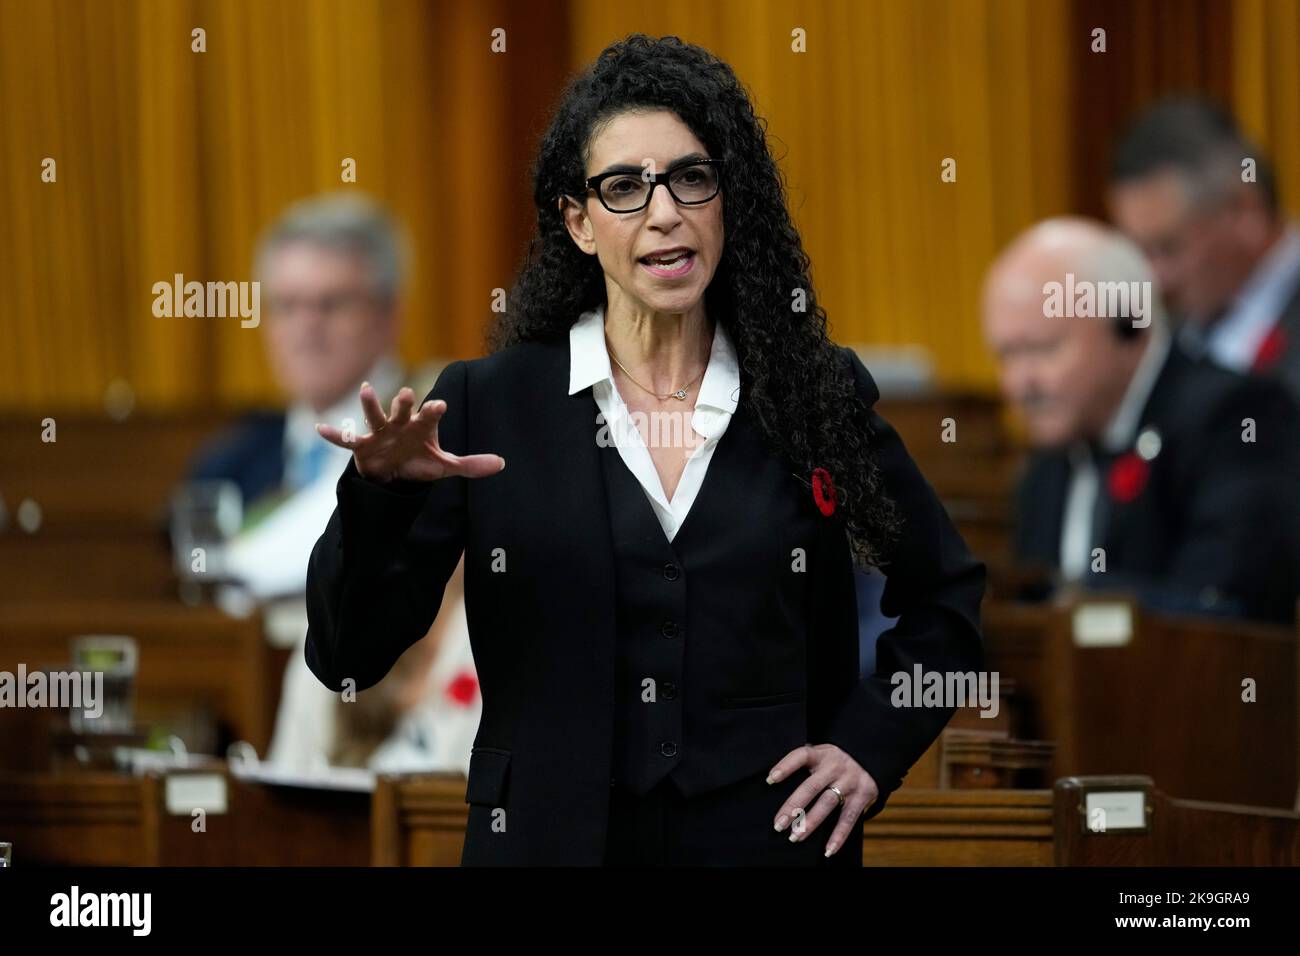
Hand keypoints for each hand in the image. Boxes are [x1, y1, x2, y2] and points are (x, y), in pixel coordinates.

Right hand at [314, 381, 504, 483]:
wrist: (393, 474)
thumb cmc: (418, 461)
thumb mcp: (444, 467)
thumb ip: (470, 465)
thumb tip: (502, 464)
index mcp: (421, 427)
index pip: (429, 417)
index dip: (433, 411)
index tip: (441, 405)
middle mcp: (399, 425)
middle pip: (401, 412)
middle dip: (402, 403)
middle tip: (405, 393)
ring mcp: (379, 433)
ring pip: (374, 417)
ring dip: (370, 406)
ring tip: (365, 390)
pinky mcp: (362, 446)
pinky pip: (346, 440)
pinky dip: (335, 435)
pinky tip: (319, 428)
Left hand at [768, 743, 877, 856]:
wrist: (870, 758)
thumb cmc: (835, 760)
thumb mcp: (822, 754)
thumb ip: (804, 764)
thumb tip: (774, 779)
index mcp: (821, 754)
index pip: (801, 756)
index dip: (786, 766)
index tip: (770, 780)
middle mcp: (834, 767)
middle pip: (810, 786)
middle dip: (793, 806)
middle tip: (778, 824)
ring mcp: (849, 782)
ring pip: (827, 803)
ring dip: (810, 822)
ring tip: (795, 837)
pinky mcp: (862, 796)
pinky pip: (848, 819)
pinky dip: (839, 836)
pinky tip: (828, 850)